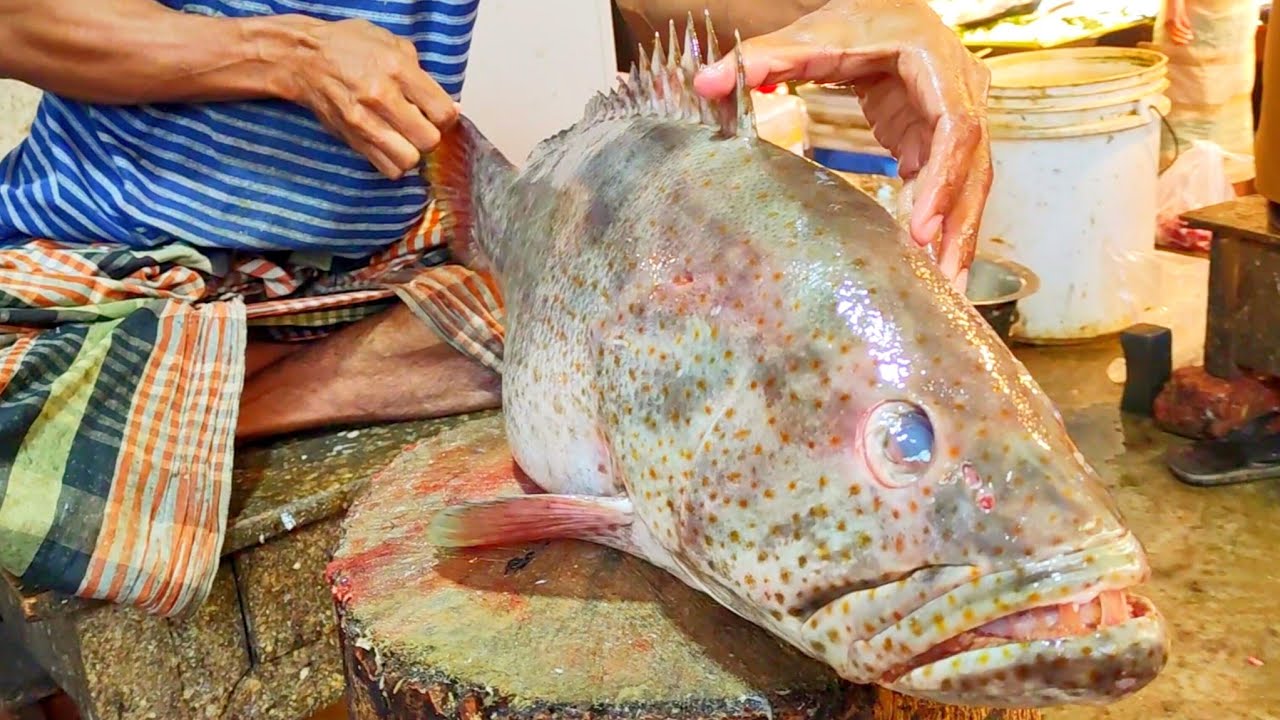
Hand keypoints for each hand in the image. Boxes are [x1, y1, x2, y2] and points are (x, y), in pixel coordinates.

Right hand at [276, 16, 458, 178]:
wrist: (304, 59)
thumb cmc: (349, 47)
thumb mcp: (393, 45)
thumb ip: (423, 76)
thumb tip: (450, 108)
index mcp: (397, 70)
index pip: (442, 113)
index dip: (446, 117)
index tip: (439, 113)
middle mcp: (381, 98)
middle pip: (428, 141)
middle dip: (431, 135)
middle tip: (422, 126)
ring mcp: (364, 122)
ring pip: (408, 160)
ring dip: (412, 152)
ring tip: (406, 138)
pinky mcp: (352, 139)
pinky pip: (387, 168)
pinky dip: (394, 162)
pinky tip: (391, 145)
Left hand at [693, 0, 991, 285]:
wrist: (879, 9)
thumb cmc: (851, 21)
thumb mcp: (806, 40)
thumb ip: (760, 58)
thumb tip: (706, 82)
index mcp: (934, 60)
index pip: (954, 127)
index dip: (943, 179)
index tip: (920, 226)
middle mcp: (962, 87)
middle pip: (974, 164)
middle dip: (957, 222)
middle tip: (942, 278)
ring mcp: (958, 114)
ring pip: (970, 180)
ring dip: (957, 233)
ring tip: (946, 288)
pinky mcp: (939, 138)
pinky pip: (950, 184)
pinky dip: (941, 222)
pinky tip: (930, 264)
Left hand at [1164, 0, 1193, 44]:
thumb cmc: (1176, 6)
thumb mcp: (1180, 16)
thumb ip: (1183, 21)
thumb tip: (1189, 28)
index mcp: (1166, 25)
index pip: (1171, 37)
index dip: (1177, 41)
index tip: (1183, 44)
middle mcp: (1166, 25)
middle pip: (1173, 37)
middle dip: (1180, 41)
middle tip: (1188, 43)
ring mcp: (1169, 22)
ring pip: (1176, 33)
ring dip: (1184, 36)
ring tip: (1190, 38)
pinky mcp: (1174, 18)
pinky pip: (1179, 28)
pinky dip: (1184, 31)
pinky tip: (1190, 33)